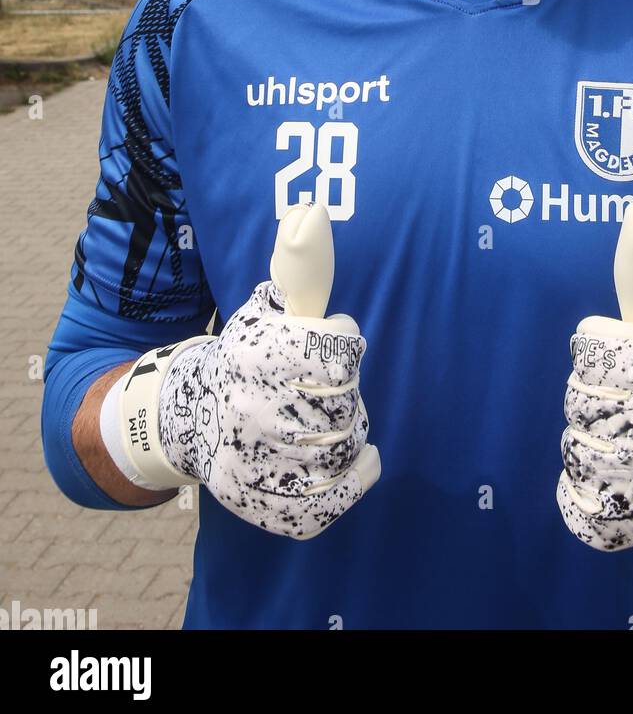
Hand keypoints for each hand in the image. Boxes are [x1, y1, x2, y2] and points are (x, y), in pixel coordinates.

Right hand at [157, 203, 379, 538]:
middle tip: (321, 384)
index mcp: (254, 357)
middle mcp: (252, 412)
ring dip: (347, 430)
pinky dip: (355, 479)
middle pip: (347, 403)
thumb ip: (297, 263)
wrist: (193, 419)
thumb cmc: (249, 355)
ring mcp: (258, 464)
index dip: (341, 341)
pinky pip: (333, 500)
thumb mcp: (268, 305)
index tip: (327, 338)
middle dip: (342, 390)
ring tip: (322, 416)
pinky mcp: (266, 505)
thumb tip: (314, 208)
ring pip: (346, 447)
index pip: (341, 353)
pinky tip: (359, 460)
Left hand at [557, 205, 632, 550]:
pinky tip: (609, 476)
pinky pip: (579, 512)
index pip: (588, 350)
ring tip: (627, 433)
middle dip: (595, 394)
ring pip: (573, 450)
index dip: (600, 348)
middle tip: (629, 397)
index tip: (624, 356)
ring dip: (590, 439)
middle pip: (577, 400)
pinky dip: (582, 496)